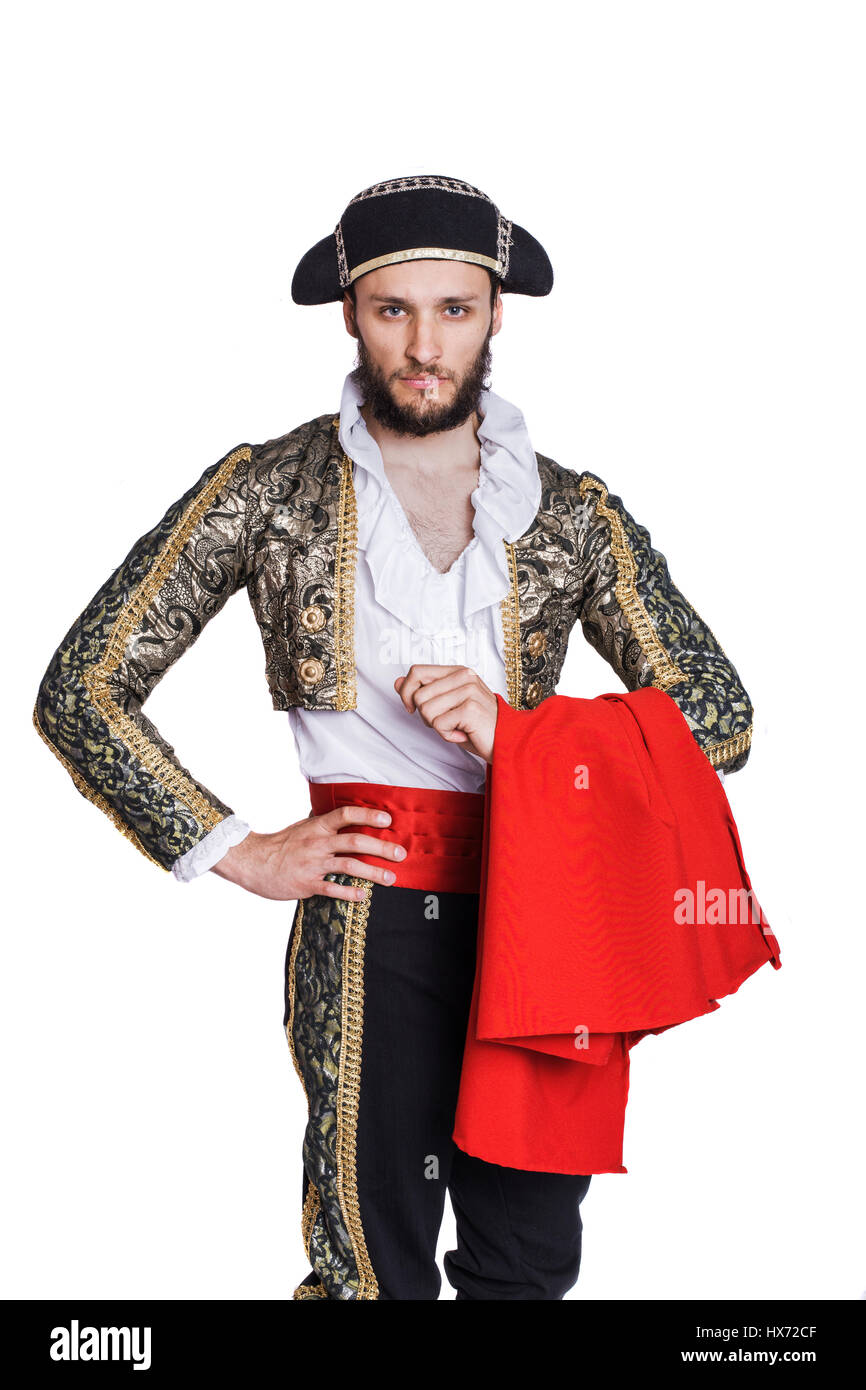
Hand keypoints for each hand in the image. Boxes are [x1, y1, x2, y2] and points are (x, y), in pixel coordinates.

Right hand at [210, 805, 407, 901]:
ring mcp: (313, 863)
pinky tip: (363, 895)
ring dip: (373, 873)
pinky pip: (332, 888)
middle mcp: (317, 842)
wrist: (253, 862)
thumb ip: (323, 823)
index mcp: (317, 826)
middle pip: (355, 841)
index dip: (368, 816)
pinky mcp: (307, 883)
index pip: (346, 815)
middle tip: (400, 854)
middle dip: (381, 847)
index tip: (388, 820)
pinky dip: (349, 892)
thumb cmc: (281, 845)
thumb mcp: (302, 827)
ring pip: (349, 865)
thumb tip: (343, 814)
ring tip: (391, 878)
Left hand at [394, 663, 497, 763]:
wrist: (506, 742)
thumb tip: (397, 682)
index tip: (411, 708)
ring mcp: (469, 691)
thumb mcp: (446, 706)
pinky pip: (438, 724)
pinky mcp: (470, 708)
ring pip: (426, 710)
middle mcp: (464, 676)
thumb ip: (424, 692)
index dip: (407, 692)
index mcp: (458, 671)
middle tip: (447, 722)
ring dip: (438, 727)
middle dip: (425, 716)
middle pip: (418, 695)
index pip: (417, 671)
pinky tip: (463, 734)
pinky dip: (447, 735)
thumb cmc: (476, 726)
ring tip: (457, 727)